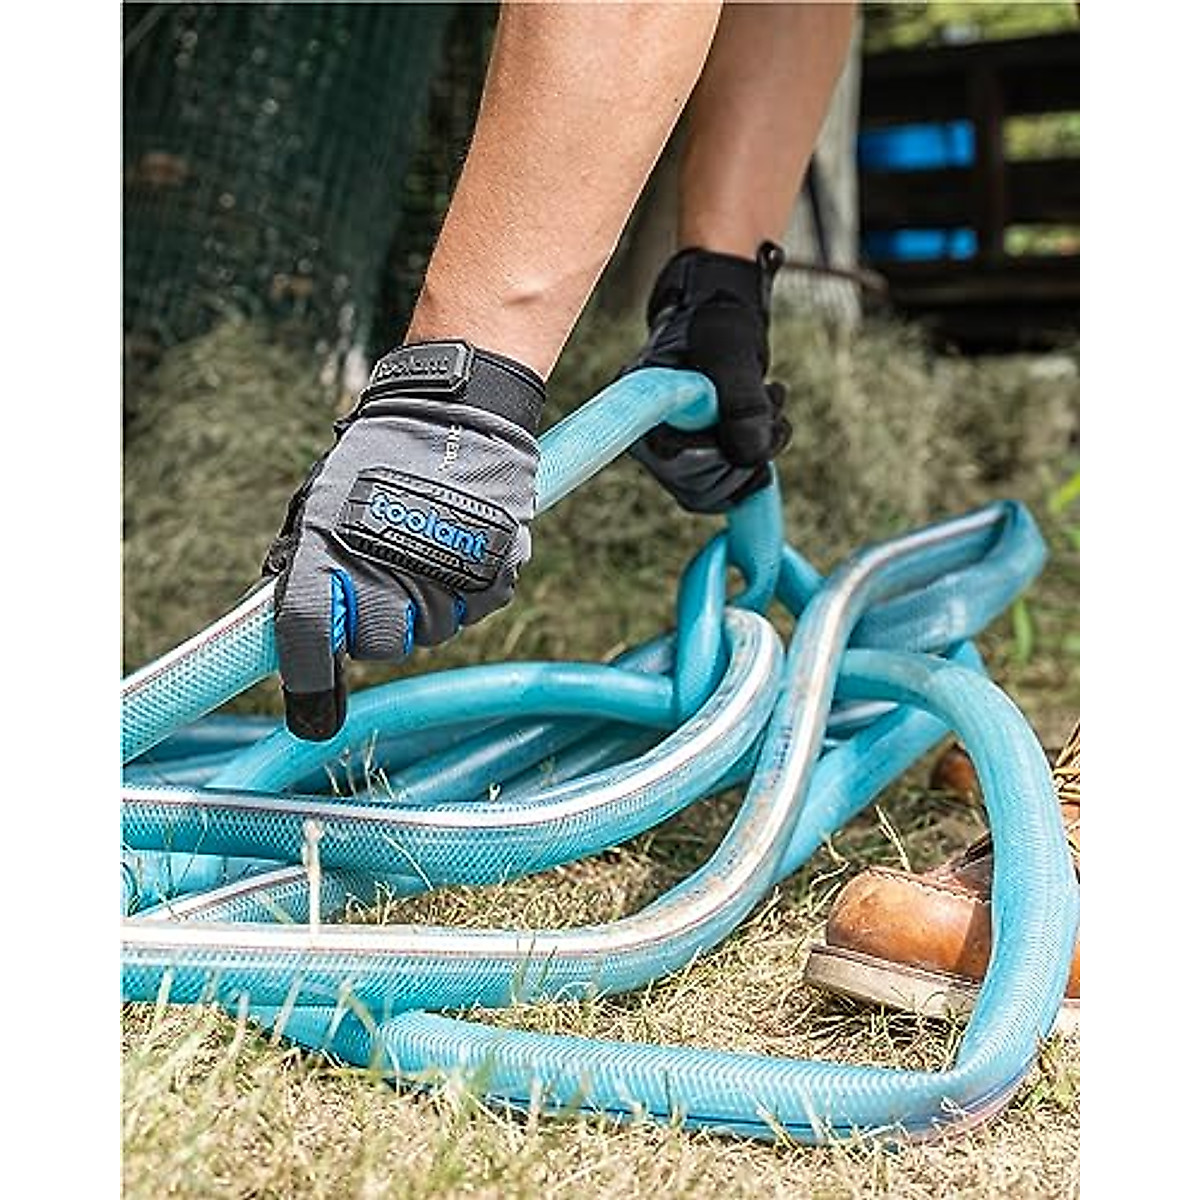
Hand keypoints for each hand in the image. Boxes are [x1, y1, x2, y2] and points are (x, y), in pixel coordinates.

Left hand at [263, 340, 543, 740]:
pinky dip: (461, 591)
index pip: (312, 639)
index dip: (309, 679)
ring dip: (421, 606)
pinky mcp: (491, 581)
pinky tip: (456, 547)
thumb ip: (305, 562)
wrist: (458, 415)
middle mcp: (388, 576)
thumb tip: (283, 621)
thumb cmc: (384, 453)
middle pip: (377, 646)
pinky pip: (468, 612)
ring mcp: (445, 582)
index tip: (312, 709)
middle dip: (374, 624)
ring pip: (427, 633)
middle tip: (380, 579)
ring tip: (423, 550)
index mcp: (332, 554)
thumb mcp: (326, 499)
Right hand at [624, 241, 789, 513]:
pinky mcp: (697, 461)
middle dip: (748, 451)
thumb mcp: (734, 349)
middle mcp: (651, 440)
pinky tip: (769, 422)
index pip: (674, 460)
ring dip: (760, 453)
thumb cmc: (719, 323)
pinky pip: (730, 487)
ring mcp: (674, 455)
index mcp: (645, 409)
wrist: (723, 322)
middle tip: (772, 402)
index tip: (740, 435)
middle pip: (701, 486)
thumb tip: (751, 457)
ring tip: (772, 403)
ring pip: (719, 490)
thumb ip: (742, 400)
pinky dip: (760, 460)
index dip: (712, 457)